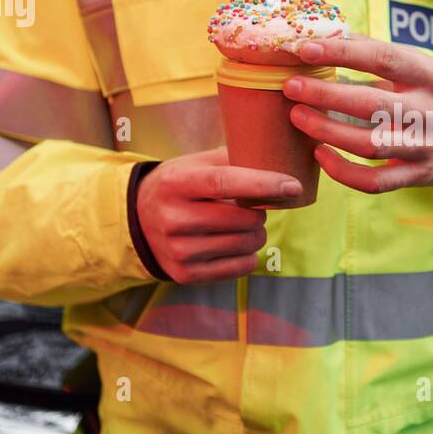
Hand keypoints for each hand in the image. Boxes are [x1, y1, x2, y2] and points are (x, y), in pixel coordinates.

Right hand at [135, 147, 300, 284]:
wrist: (139, 220)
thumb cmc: (180, 186)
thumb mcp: (194, 164)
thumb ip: (231, 160)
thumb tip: (278, 159)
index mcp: (175, 183)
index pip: (224, 182)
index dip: (263, 184)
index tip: (293, 186)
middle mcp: (173, 219)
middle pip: (242, 218)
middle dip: (261, 212)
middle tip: (255, 208)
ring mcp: (178, 250)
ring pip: (246, 243)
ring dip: (257, 233)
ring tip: (244, 225)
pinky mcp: (185, 274)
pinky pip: (241, 267)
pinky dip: (249, 255)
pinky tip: (236, 243)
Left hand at [282, 35, 432, 192]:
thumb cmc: (430, 90)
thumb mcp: (417, 64)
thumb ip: (374, 51)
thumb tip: (322, 34)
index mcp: (430, 75)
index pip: (383, 58)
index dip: (342, 53)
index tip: (305, 49)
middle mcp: (431, 112)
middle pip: (372, 104)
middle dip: (326, 95)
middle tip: (291, 87)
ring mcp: (426, 147)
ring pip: (370, 145)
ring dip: (328, 132)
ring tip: (298, 117)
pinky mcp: (418, 175)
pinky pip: (375, 182)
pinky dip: (343, 172)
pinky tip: (320, 155)